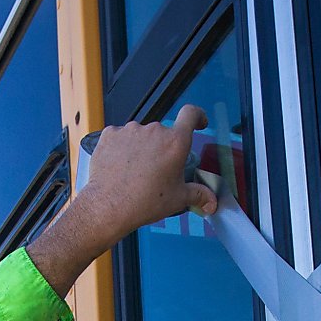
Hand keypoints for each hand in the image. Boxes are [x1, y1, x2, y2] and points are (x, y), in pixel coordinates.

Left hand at [26, 106, 221, 295]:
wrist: (109, 206)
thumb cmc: (146, 202)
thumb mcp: (178, 200)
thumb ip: (199, 195)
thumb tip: (211, 203)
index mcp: (175, 142)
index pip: (191, 114)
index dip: (197, 116)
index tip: (197, 122)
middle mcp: (154, 130)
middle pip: (163, 132)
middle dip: (162, 147)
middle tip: (156, 171)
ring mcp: (130, 130)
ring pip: (140, 135)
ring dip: (141, 147)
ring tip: (134, 172)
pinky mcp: (110, 134)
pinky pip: (120, 136)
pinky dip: (121, 148)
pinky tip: (119, 166)